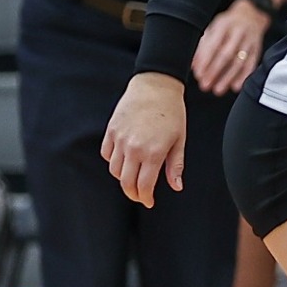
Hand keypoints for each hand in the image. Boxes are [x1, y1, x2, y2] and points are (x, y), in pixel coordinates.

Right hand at [101, 73, 186, 206]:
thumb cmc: (173, 112)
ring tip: (133, 177)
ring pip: (114, 170)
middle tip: (140, 195)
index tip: (149, 202)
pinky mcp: (111, 130)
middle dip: (133, 193)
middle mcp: (134, 148)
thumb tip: (177, 187)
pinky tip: (123, 161)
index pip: (144, 186)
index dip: (145, 198)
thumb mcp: (179, 139)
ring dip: (123, 178)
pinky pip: (107, 154)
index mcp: (153, 153)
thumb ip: (175, 165)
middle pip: (126, 182)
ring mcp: (120, 139)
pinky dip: (113, 161)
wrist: (156, 85)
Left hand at [191, 2, 270, 95]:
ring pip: (239, 61)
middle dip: (214, 71)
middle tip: (205, 85)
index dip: (205, 60)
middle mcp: (238, 32)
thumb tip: (194, 64)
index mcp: (224, 25)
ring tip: (217, 90)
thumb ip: (204, 44)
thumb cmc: (228, 24)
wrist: (252, 14)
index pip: (213, 44)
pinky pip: (251, 64)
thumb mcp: (214, 27)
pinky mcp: (257, 48)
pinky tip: (235, 86)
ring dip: (228, 78)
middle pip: (226, 54)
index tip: (198, 73)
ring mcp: (250, 40)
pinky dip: (243, 76)